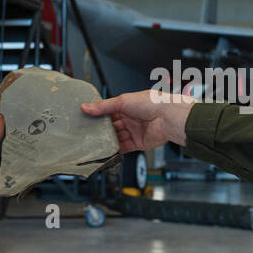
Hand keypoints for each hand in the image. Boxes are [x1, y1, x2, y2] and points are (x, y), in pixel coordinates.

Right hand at [80, 90, 195, 152]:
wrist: (167, 117)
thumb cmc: (152, 103)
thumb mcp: (122, 101)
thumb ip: (103, 106)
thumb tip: (86, 107)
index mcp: (127, 106)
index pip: (108, 112)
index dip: (98, 116)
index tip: (85, 119)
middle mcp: (130, 118)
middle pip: (111, 126)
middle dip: (101, 130)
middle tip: (87, 133)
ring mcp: (134, 131)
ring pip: (116, 138)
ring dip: (107, 141)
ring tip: (94, 143)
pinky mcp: (138, 143)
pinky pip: (124, 148)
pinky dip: (115, 150)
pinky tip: (107, 151)